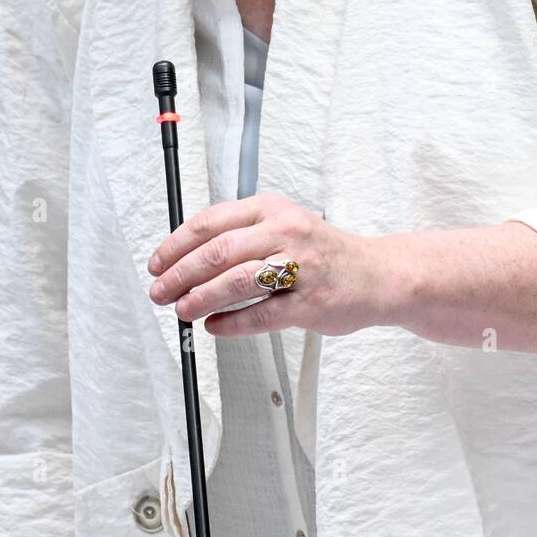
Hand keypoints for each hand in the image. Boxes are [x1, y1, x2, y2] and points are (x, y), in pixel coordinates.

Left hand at [146, 191, 392, 337]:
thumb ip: (242, 233)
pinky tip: (215, 327)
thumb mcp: (284, 223)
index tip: (158, 263)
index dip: (177, 244)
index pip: (212, 221)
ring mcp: (300, 267)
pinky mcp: (310, 302)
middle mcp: (286, 232)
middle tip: (161, 292)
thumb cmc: (324, 252)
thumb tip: (186, 257)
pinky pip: (261, 314)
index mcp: (272, 209)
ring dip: (201, 298)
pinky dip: (231, 323)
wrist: (378, 274)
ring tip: (183, 310)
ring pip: (236, 281)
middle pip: (218, 251)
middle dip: (180, 274)